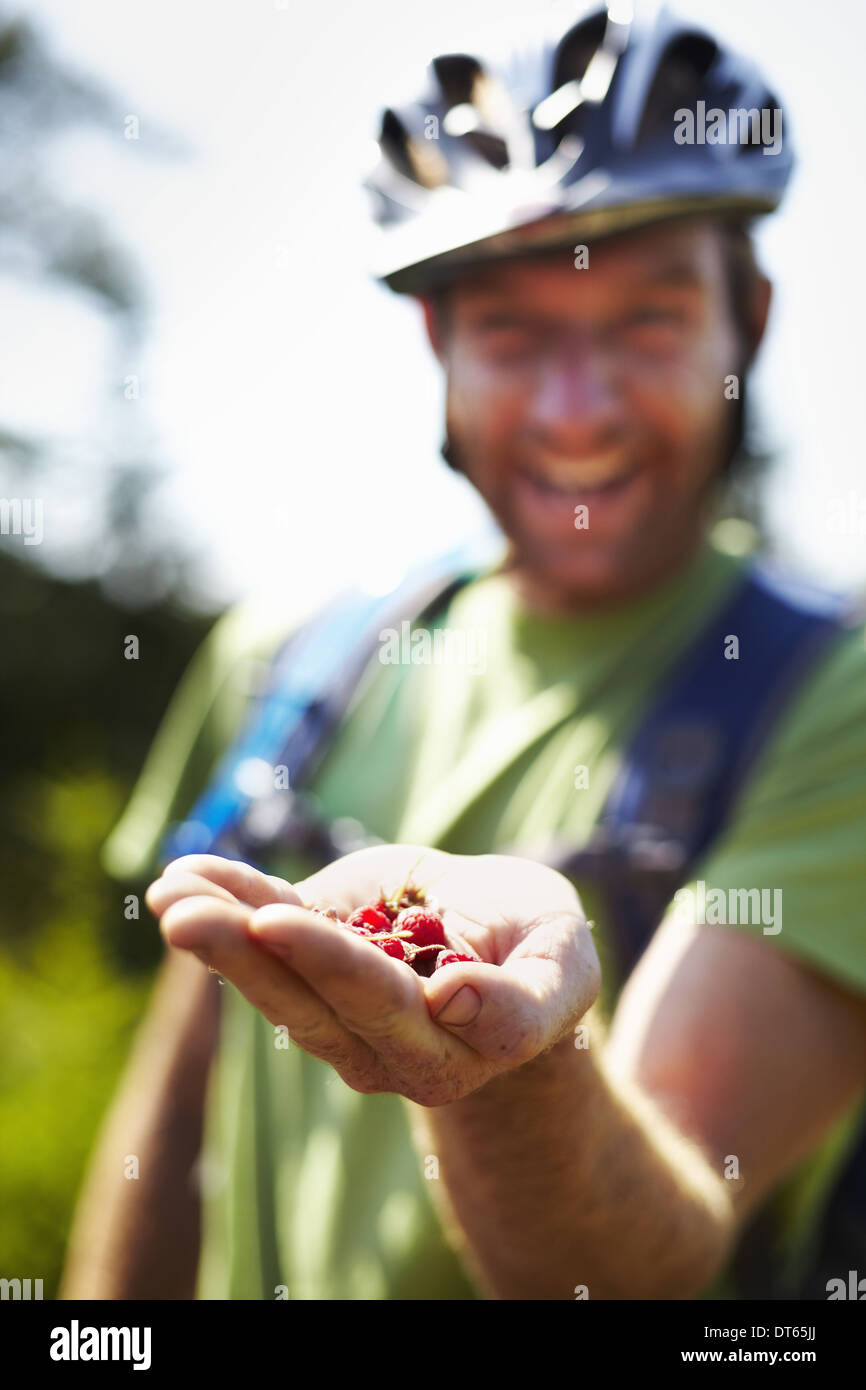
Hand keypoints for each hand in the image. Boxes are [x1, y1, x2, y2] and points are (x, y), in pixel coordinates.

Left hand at [145, 845, 599, 1105]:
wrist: (506, 939)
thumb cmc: (542, 953)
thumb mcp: (562, 969)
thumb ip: (524, 1004)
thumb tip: (453, 1001)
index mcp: (443, 1051)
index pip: (378, 1004)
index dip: (331, 963)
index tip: (279, 922)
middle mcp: (375, 1043)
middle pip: (303, 998)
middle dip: (243, 952)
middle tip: (185, 915)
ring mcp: (334, 1004)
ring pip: (270, 973)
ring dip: (214, 933)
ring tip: (167, 894)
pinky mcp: (309, 955)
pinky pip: (262, 933)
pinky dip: (223, 900)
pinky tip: (181, 875)